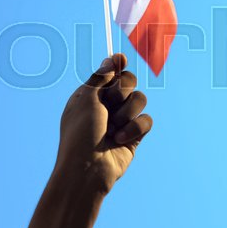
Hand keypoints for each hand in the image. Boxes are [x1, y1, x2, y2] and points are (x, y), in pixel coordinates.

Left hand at [55, 53, 152, 194]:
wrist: (88, 169)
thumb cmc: (81, 133)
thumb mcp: (86, 99)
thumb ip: (101, 78)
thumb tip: (111, 59)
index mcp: (90, 95)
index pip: (108, 74)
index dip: (116, 65)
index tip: (121, 58)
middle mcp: (106, 106)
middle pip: (129, 82)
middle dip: (123, 89)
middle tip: (112, 101)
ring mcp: (121, 121)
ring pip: (140, 99)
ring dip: (127, 111)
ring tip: (114, 127)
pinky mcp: (134, 135)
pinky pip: (146, 120)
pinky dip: (134, 128)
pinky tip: (120, 140)